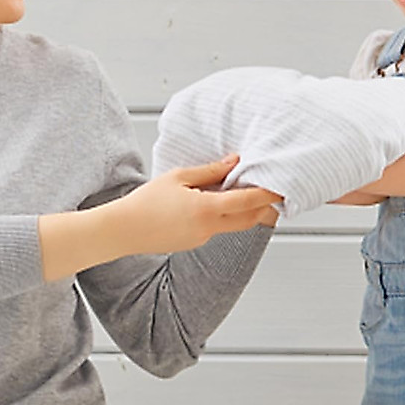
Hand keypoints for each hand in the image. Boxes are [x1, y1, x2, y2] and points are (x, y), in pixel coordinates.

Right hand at [113, 155, 279, 253]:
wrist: (123, 230)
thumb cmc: (145, 202)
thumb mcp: (178, 177)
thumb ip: (209, 170)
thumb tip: (234, 162)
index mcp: (206, 209)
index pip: (248, 201)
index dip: (268, 194)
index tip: (281, 186)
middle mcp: (209, 228)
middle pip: (249, 219)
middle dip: (264, 207)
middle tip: (273, 192)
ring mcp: (202, 238)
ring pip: (233, 225)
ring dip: (243, 212)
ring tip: (242, 192)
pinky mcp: (193, 243)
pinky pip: (216, 229)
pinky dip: (223, 217)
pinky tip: (213, 204)